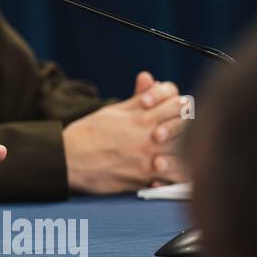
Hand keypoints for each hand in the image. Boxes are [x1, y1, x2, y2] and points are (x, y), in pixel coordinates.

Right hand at [62, 71, 188, 193]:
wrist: (67, 159)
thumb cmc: (87, 135)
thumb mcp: (112, 111)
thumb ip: (136, 97)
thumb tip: (149, 77)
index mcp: (140, 116)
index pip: (176, 102)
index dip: (180, 103)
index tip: (176, 108)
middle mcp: (147, 136)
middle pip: (187, 125)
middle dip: (188, 125)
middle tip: (183, 128)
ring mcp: (148, 158)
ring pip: (186, 152)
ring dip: (188, 150)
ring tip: (182, 149)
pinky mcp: (144, 178)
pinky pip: (173, 179)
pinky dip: (179, 175)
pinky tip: (176, 170)